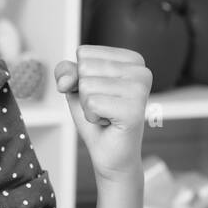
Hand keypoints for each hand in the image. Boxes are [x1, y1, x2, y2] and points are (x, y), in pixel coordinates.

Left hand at [54, 46, 151, 183]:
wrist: (110, 154)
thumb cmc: (97, 117)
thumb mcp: (76, 87)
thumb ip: (66, 71)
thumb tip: (66, 81)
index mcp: (132, 59)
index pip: (84, 53)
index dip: (81, 78)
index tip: (100, 94)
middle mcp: (142, 71)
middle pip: (85, 68)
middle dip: (84, 93)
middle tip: (103, 107)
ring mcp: (141, 90)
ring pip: (86, 86)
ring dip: (88, 107)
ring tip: (106, 116)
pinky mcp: (134, 110)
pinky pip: (91, 103)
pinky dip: (92, 117)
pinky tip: (108, 123)